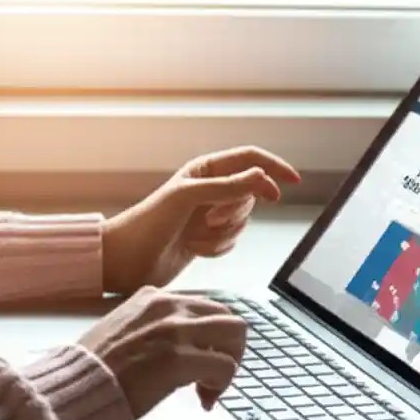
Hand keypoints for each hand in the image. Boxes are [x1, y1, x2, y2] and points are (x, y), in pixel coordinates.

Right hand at [79, 287, 247, 414]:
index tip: (199, 361)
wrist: (74, 388)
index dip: (209, 338)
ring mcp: (175, 330)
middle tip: (212, 376)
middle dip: (228, 349)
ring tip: (209, 387)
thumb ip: (153, 326)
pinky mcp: (179, 359)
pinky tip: (203, 400)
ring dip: (229, 364)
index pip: (205, 308)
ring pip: (235, 335)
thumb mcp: (123, 328)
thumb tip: (178, 343)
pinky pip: (225, 367)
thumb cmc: (93, 368)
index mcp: (154, 297)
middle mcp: (169, 305)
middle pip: (228, 317)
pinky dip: (220, 386)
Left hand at [102, 146, 300, 293]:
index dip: (273, 167)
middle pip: (250, 195)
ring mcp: (209, 215)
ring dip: (222, 234)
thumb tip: (262, 177)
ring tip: (194, 237)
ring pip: (243, 222)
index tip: (293, 181)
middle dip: (235, 212)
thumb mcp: (189, 197)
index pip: (250, 159)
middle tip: (210, 220)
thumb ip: (228, 187)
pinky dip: (217, 248)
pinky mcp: (207, 239)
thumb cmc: (148, 222)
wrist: (127, 259)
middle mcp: (210, 189)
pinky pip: (232, 242)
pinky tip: (194, 249)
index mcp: (205, 169)